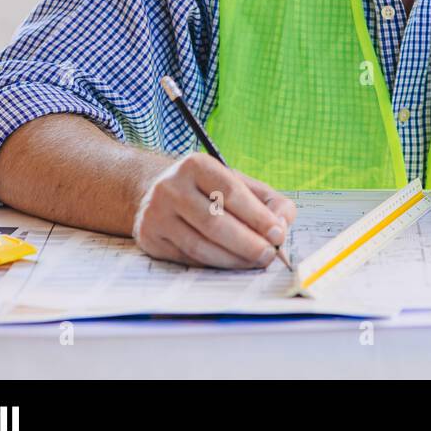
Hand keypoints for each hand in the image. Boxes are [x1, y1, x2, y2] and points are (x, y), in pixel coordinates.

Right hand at [130, 153, 296, 268]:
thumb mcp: (239, 184)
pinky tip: (232, 265)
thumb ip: (268, 201)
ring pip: (200, 245)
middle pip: (214, 222)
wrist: (158, 193)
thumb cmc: (210, 191)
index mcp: (196, 165)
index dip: (257, 216)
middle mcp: (170, 187)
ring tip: (255, 262)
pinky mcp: (149, 238)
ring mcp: (155, 214)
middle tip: (269, 255)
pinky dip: (214, 265)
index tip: (278, 234)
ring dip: (233, 259)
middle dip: (247, 243)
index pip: (230, 192)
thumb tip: (282, 224)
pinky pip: (188, 258)